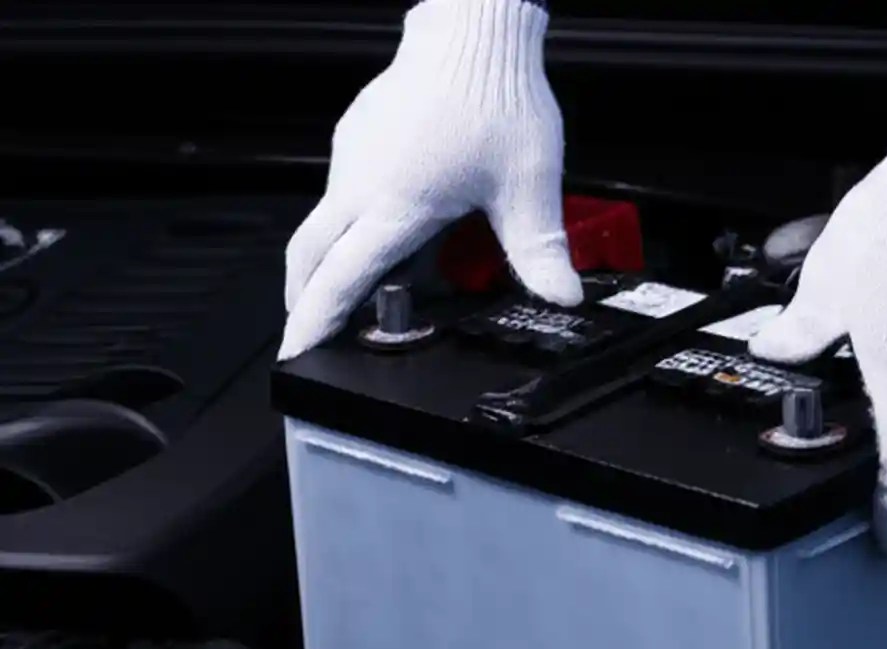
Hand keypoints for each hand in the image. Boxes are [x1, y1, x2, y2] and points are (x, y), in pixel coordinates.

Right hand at [279, 0, 581, 360]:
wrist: (474, 32)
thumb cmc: (495, 97)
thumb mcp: (527, 185)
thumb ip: (539, 249)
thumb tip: (561, 295)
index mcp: (396, 206)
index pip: (341, 281)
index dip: (316, 323)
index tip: (299, 351)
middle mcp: (361, 183)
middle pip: (308, 256)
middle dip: (303, 300)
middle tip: (309, 331)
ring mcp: (352, 156)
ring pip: (321, 221)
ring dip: (326, 260)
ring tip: (349, 289)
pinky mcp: (355, 134)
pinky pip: (338, 189)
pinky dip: (344, 222)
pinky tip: (378, 226)